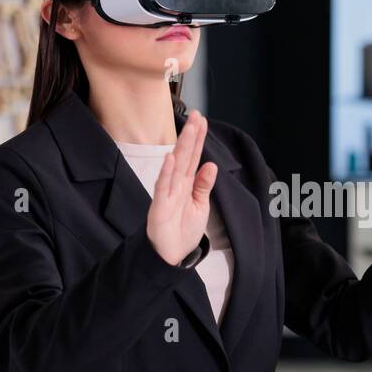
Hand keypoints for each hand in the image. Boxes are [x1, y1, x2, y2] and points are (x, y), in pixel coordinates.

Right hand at [147, 110, 217, 265]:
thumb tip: (212, 165)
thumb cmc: (182, 231)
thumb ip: (204, 186)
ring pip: (175, 167)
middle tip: (197, 115)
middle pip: (185, 156)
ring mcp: (167, 194)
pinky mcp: (159, 207)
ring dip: (181, 148)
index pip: (193, 157)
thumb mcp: (200, 206)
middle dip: (191, 136)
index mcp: (186, 184)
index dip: (198, 139)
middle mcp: (176, 185)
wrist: (169, 256)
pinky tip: (169, 158)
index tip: (202, 121)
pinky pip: (162, 188)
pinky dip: (166, 173)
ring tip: (188, 130)